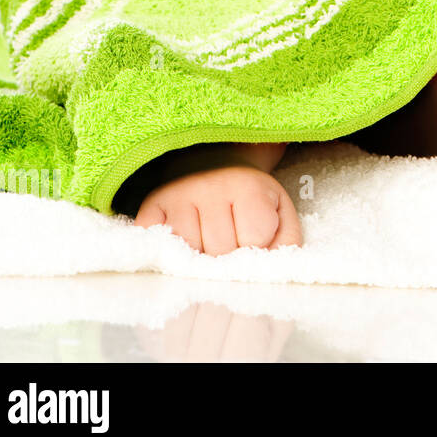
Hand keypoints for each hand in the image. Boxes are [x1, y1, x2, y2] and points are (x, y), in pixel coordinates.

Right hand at [133, 166, 302, 255]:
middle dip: (228, 256)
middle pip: (219, 250)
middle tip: (230, 240)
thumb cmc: (251, 198)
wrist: (215, 165)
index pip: (254, 239)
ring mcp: (176, 195)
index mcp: (248, 186)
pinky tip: (183, 242)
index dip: (256, 246)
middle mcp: (209, 186)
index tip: (254, 236)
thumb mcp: (280, 212)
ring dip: (199, 256)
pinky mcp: (150, 205)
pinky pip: (157, 245)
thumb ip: (286, 242)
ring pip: (187, 252)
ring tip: (208, 240)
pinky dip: (169, 253)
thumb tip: (268, 271)